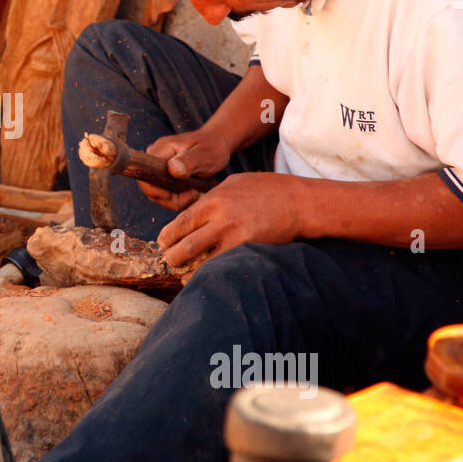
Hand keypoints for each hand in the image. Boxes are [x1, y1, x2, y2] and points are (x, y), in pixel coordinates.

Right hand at [139, 129, 231, 209]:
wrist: (217, 143)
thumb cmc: (212, 147)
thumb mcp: (205, 154)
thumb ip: (188, 161)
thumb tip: (172, 169)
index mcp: (160, 150)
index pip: (146, 177)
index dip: (160, 193)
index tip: (185, 194)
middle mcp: (154, 159)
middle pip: (151, 189)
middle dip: (173, 199)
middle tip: (196, 195)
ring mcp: (157, 168)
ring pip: (159, 195)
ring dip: (179, 200)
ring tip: (198, 194)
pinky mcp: (164, 176)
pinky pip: (166, 194)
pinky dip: (180, 198)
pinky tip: (195, 194)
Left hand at [156, 172, 303, 266]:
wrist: (299, 201)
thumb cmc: (267, 189)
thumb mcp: (233, 183)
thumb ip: (212, 197)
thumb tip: (194, 210)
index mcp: (213, 200)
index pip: (180, 222)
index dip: (168, 236)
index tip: (163, 242)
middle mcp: (219, 218)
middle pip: (184, 244)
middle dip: (172, 255)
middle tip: (169, 259)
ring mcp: (233, 235)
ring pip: (198, 259)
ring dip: (185, 268)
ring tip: (180, 271)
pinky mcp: (247, 248)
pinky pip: (219, 265)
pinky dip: (205, 274)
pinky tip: (199, 278)